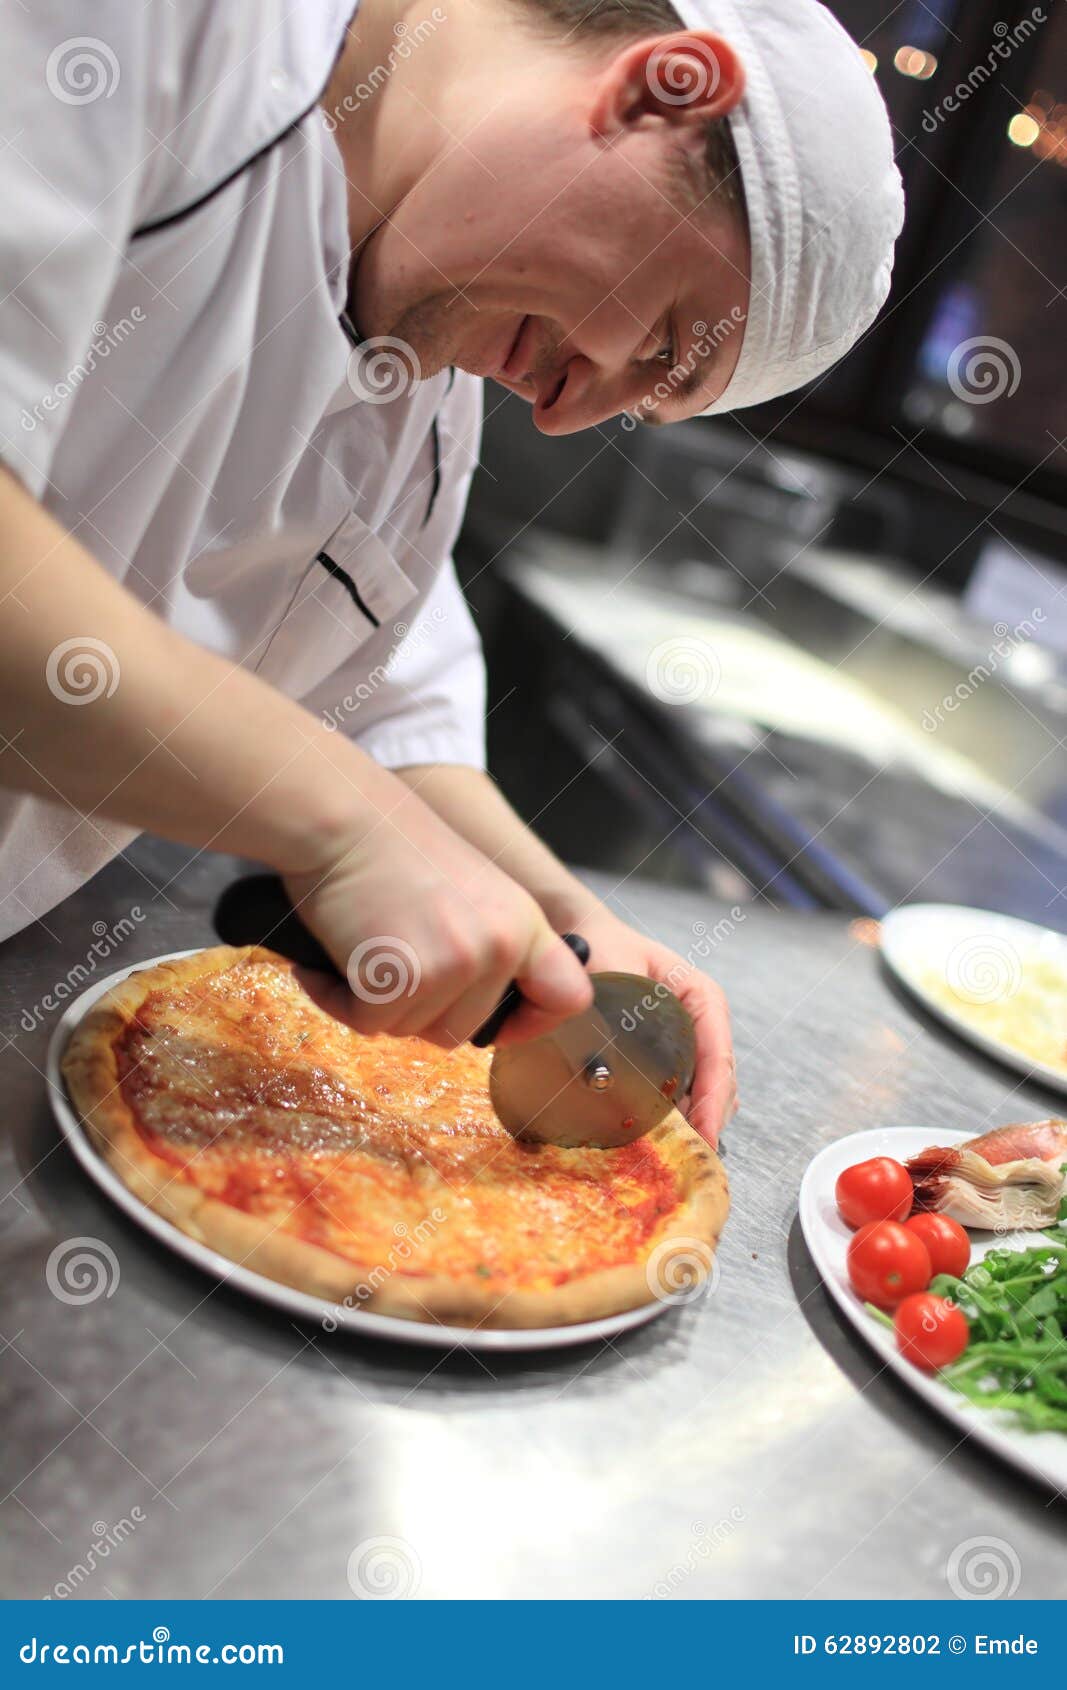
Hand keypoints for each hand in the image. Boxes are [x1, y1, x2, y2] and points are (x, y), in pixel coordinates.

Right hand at [283, 797, 591, 1047]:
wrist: (341, 818)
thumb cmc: (391, 850)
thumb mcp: (473, 893)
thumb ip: (493, 945)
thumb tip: (491, 1015)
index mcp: (524, 923)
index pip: (567, 996)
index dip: (532, 1022)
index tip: (499, 1024)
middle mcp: (499, 946)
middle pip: (462, 1031)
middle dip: (420, 1009)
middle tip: (392, 955)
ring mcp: (455, 963)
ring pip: (412, 1030)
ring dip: (378, 1001)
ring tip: (365, 944)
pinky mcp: (404, 978)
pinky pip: (367, 1023)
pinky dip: (341, 999)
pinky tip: (334, 959)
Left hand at [564, 905, 737, 1148]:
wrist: (580, 937)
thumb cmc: (598, 948)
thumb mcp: (611, 978)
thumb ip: (616, 1019)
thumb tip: (607, 1075)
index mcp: (702, 998)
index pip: (718, 1056)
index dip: (713, 1100)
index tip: (703, 1134)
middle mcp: (704, 1023)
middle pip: (719, 1082)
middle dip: (704, 1119)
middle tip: (683, 1153)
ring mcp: (690, 1043)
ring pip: (706, 1093)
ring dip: (691, 1121)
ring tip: (667, 1148)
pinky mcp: (671, 1059)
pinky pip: (684, 1093)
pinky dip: (674, 1115)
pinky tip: (653, 1133)